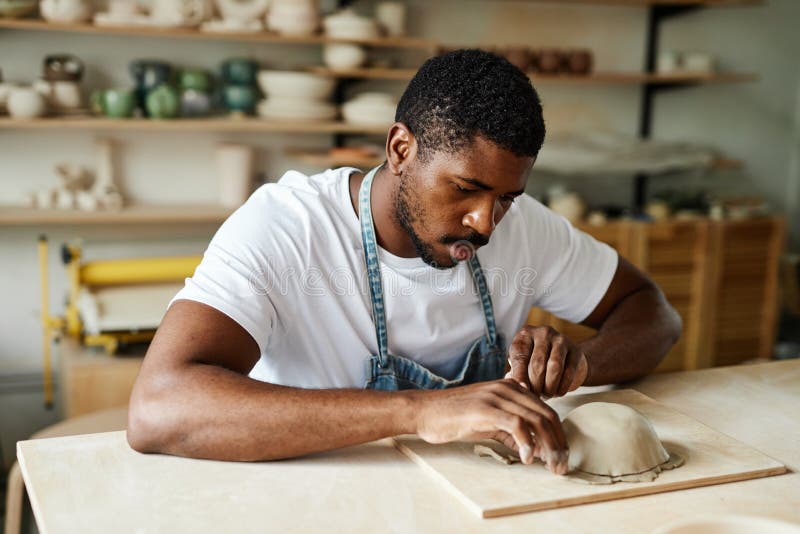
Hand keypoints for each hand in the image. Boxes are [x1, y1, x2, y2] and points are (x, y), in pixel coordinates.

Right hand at [412, 379, 568, 473]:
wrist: (425, 411)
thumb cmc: (453, 417)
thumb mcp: (488, 422)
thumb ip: (510, 431)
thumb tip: (532, 449)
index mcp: (510, 389)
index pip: (545, 409)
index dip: (558, 435)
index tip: (560, 457)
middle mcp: (507, 388)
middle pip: (547, 414)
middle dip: (559, 442)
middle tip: (561, 466)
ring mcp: (496, 397)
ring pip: (536, 419)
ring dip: (549, 446)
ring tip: (550, 465)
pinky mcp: (485, 408)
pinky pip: (516, 424)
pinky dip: (527, 442)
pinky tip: (527, 458)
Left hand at [505, 325, 587, 397]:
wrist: (564, 355)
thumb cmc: (537, 361)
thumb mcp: (524, 362)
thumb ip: (517, 372)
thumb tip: (515, 385)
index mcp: (525, 335)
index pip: (520, 356)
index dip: (519, 375)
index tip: (522, 389)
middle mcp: (543, 333)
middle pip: (537, 363)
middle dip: (535, 385)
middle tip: (535, 397)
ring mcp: (560, 340)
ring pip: (554, 367)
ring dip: (549, 386)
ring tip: (546, 395)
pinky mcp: (575, 350)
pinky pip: (569, 371)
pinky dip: (563, 386)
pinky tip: (558, 392)